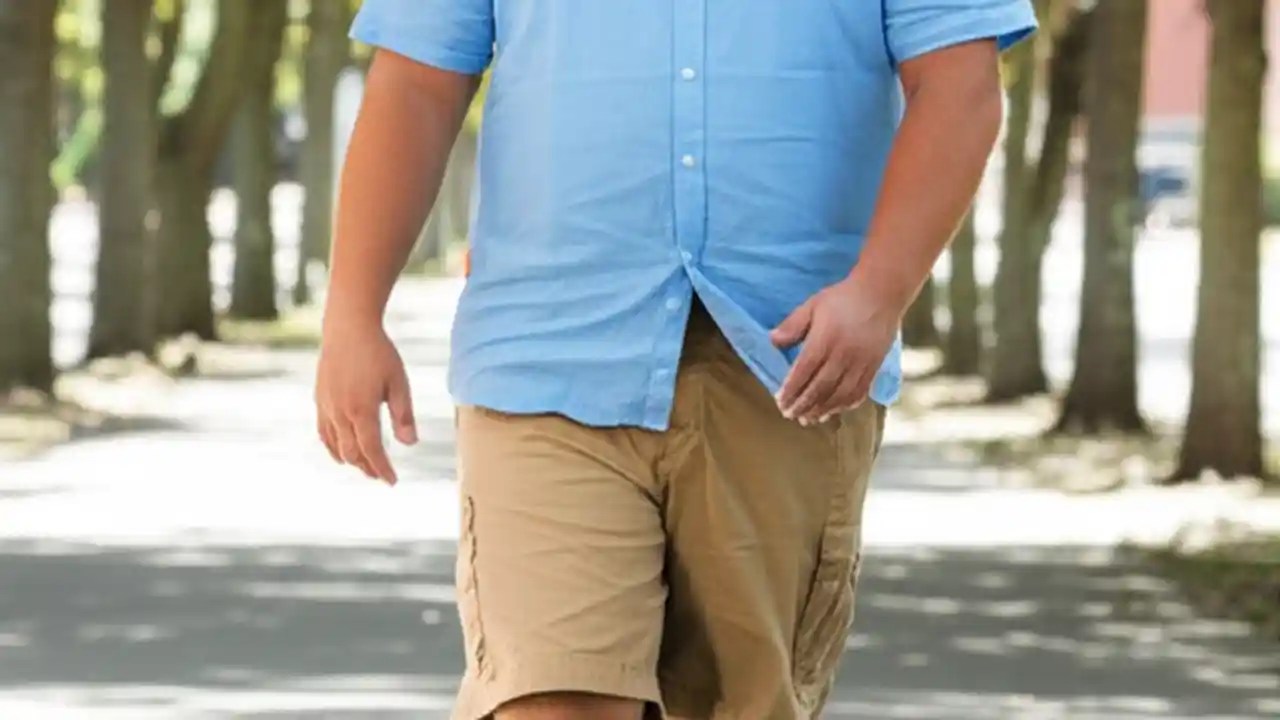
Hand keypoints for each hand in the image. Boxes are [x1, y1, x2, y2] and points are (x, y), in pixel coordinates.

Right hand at [315, 319, 417, 484]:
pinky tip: (341, 452)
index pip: (372, 450)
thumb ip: (403, 415)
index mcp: (361, 410)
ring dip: (351, 459)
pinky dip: (332, 447)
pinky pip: (324, 432)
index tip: (392, 481)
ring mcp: (326, 406)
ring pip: (336, 445)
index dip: (382, 468)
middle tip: (381, 476)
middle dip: (367, 468)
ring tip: (366, 467)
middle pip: (352, 452)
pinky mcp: (320, 399)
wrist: (348, 327)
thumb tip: (410, 444)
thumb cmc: (378, 353)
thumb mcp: (399, 382)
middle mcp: (340, 412)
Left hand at [771, 273, 900, 424]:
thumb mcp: (813, 305)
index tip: (780, 401)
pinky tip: (833, 411)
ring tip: (808, 419)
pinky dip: (845, 405)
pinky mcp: (874, 366)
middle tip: (789, 415)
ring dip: (823, 410)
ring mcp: (862, 362)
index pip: (804, 371)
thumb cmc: (842, 298)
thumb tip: (772, 341)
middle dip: (803, 404)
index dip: (791, 389)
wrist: (882, 293)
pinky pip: (860, 392)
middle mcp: (844, 354)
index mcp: (825, 339)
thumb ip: (793, 325)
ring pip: (840, 394)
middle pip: (821, 387)